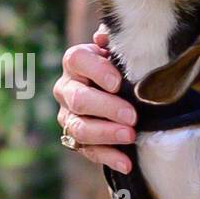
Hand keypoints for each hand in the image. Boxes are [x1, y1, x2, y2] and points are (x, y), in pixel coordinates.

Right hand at [53, 26, 136, 172]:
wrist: (121, 95)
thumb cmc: (122, 69)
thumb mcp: (122, 54)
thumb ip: (118, 44)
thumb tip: (106, 36)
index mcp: (76, 62)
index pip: (78, 60)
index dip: (96, 71)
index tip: (117, 82)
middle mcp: (67, 88)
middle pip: (79, 99)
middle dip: (106, 108)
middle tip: (132, 116)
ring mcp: (69, 116)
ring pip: (79, 127)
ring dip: (106, 134)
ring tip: (131, 136)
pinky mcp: (77, 140)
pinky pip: (89, 151)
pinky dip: (109, 157)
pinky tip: (127, 162)